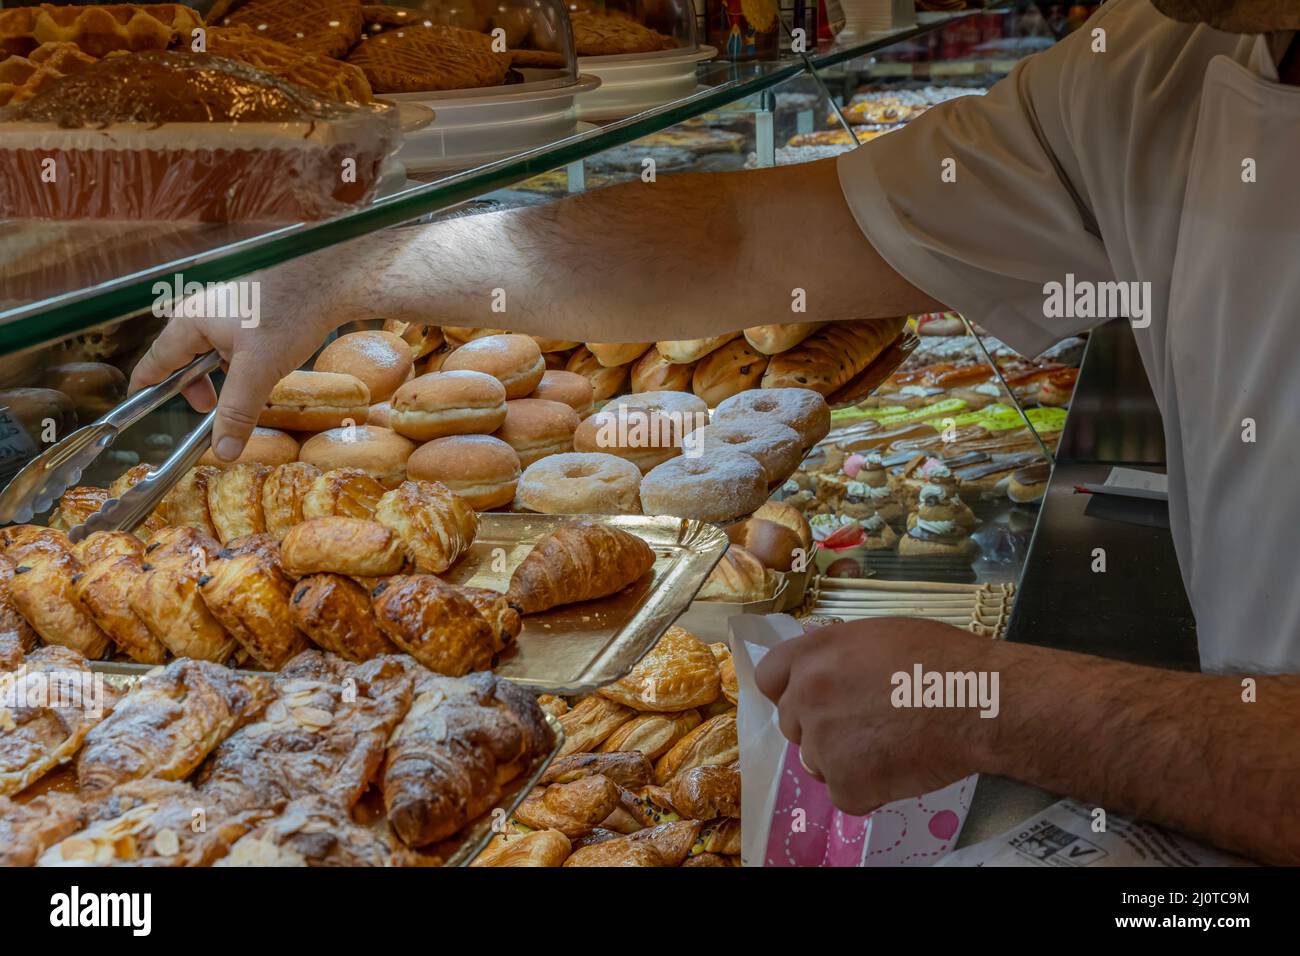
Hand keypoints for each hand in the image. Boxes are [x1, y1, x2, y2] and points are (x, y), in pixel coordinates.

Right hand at [128, 297, 328, 461]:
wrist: (328, 278)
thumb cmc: (289, 311)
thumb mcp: (260, 369)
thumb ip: (238, 411)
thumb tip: (222, 452)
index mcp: (190, 321)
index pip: (155, 361)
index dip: (146, 388)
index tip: (137, 408)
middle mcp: (202, 312)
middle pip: (182, 359)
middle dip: (195, 389)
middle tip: (211, 410)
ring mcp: (226, 308)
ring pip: (212, 353)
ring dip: (223, 377)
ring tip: (245, 390)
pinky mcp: (250, 310)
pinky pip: (234, 344)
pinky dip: (241, 363)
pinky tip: (265, 368)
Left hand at [754, 617, 1003, 815]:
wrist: (975, 701)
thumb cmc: (940, 659)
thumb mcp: (877, 634)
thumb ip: (837, 652)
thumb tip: (822, 664)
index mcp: (813, 654)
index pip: (769, 678)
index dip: (791, 690)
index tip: (811, 699)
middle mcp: (806, 696)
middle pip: (792, 723)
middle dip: (821, 726)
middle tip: (865, 724)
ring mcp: (822, 743)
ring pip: (817, 760)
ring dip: (844, 759)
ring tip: (890, 744)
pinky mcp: (845, 784)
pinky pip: (845, 793)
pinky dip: (870, 789)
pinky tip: (900, 766)